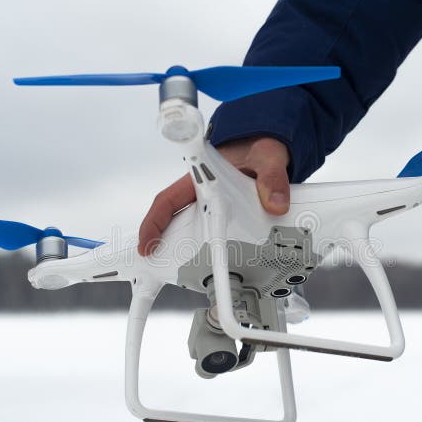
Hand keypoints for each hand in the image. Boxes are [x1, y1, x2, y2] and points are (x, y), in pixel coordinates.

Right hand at [137, 136, 290, 255]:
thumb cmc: (257, 148)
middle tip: (158, 268)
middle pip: (173, 222)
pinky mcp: (226, 213)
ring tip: (183, 274)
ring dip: (186, 250)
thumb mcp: (267, 158)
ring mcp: (211, 204)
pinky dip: (211, 250)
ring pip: (191, 230)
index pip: (168, 201)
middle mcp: (200, 193)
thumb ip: (272, 178)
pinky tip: (215, 265)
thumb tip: (275, 203)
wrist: (267, 148)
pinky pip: (213, 234)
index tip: (146, 244)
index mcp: (200, 177)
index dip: (154, 224)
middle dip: (163, 245)